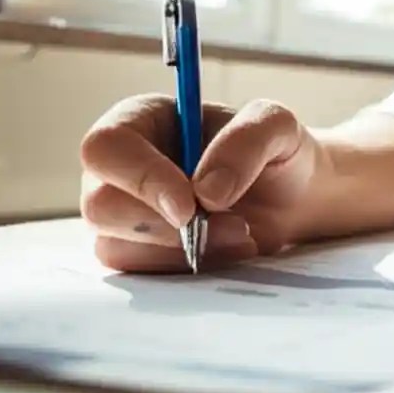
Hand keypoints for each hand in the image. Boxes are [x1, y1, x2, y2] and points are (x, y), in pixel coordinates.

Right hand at [79, 94, 321, 271]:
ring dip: (183, 250)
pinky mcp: (137, 250)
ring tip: (242, 234)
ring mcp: (122, 212)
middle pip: (101, 205)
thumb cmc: (277, 152)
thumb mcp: (278, 127)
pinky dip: (187, 268)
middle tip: (235, 223)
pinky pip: (140, 272)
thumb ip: (247, 141)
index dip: (141, 178)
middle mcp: (121, 167)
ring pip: (117, 245)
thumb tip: (206, 191)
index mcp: (141, 120)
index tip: (190, 205)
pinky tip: (228, 251)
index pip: (107, 148)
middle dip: (169, 226)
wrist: (292, 197)